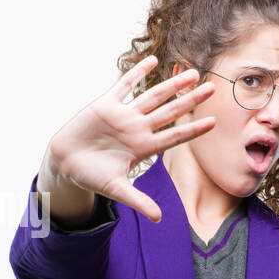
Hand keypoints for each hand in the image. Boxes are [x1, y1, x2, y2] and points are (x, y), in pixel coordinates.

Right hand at [42, 54, 216, 222]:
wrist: (65, 162)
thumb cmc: (92, 176)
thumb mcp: (117, 190)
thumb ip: (139, 201)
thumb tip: (159, 219)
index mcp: (144, 148)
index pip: (175, 136)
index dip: (194, 129)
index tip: (214, 121)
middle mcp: (138, 129)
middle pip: (171, 112)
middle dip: (191, 100)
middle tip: (214, 87)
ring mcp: (123, 115)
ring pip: (153, 96)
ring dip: (172, 84)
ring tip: (193, 72)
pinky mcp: (105, 105)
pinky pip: (123, 85)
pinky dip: (136, 73)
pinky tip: (151, 59)